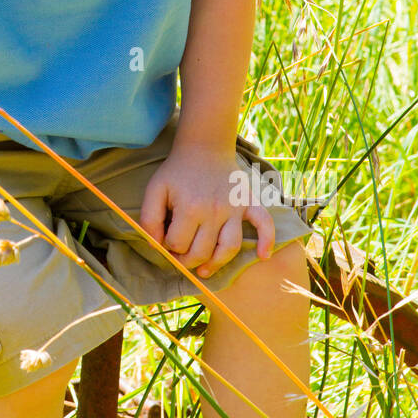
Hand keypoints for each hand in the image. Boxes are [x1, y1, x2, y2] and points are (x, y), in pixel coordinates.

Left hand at [138, 143, 274, 278]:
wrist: (204, 146)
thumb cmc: (177, 171)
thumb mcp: (155, 190)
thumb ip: (150, 218)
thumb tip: (155, 245)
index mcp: (190, 208)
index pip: (178, 244)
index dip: (168, 247)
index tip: (165, 242)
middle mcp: (215, 212)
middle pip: (202, 251)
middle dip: (186, 261)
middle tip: (180, 258)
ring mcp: (235, 208)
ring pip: (229, 247)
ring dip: (216, 264)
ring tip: (204, 271)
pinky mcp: (249, 203)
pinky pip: (264, 223)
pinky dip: (267, 240)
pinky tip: (263, 256)